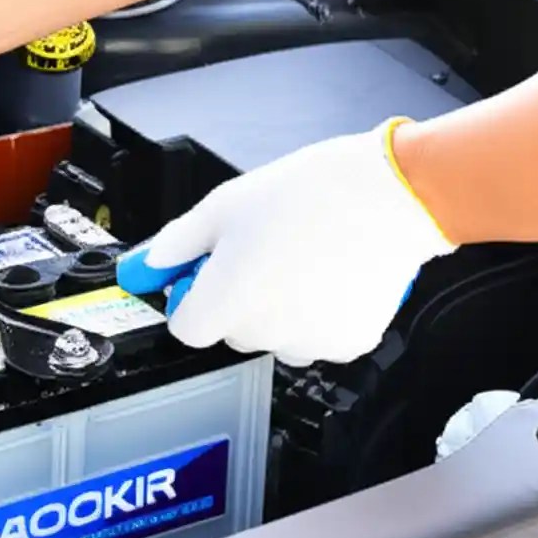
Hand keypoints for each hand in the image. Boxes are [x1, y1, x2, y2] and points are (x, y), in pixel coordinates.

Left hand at [116, 118, 456, 366]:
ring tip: (299, 258)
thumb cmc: (311, 194)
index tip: (203, 274)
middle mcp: (266, 331)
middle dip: (235, 298)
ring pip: (274, 336)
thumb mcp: (223, 207)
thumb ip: (176, 245)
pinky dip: (316, 314)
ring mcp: (310, 342)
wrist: (393, 194)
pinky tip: (328, 274)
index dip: (190, 298)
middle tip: (259, 251)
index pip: (186, 329)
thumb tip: (145, 266)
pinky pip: (315, 337)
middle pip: (230, 331)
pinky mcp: (349, 344)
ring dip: (276, 309)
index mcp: (228, 301)